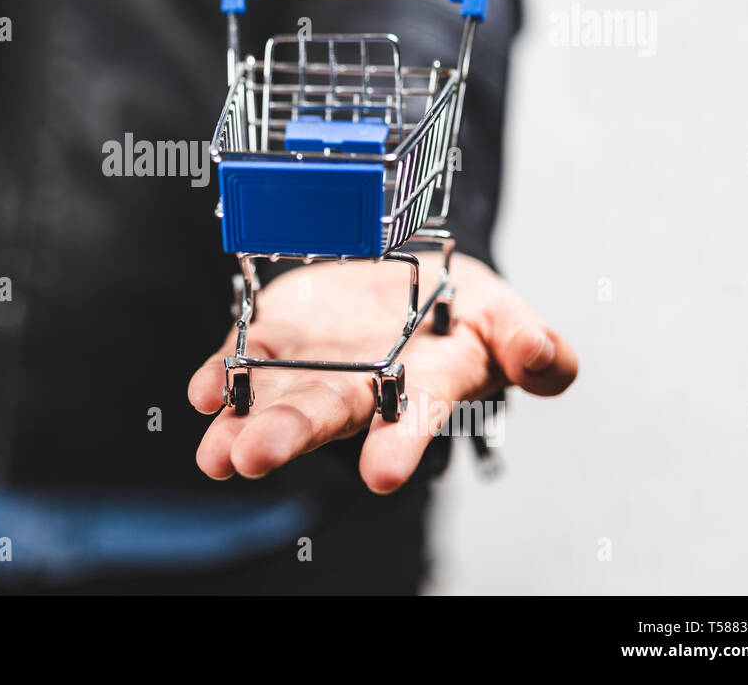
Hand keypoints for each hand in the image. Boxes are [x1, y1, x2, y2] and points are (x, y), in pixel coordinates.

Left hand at [187, 253, 577, 492]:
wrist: (412, 274)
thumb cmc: (461, 310)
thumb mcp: (506, 316)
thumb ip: (529, 341)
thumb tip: (546, 359)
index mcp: (421, 386)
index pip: (411, 420)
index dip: (399, 445)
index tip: (381, 473)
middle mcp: (361, 385)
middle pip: (325, 415)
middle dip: (288, 437)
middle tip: (251, 458)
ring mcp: (313, 364)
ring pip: (274, 399)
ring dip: (240, 425)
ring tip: (214, 453)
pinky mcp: (278, 334)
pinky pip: (243, 358)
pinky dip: (220, 375)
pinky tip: (201, 394)